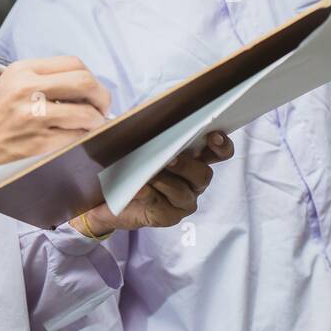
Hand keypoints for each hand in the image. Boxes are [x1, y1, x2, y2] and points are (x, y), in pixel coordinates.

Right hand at [0, 56, 110, 203]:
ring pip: (86, 113)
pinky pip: (77, 137)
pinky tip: (77, 140)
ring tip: (90, 127)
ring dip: (95, 122)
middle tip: (102, 109)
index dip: (91, 77)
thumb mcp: (9, 87)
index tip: (93, 91)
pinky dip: (83, 139)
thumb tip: (86, 87)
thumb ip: (44, 81)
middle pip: (85, 82)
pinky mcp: (39, 143)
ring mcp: (33, 117)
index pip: (73, 63)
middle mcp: (27, 90)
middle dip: (102, 97)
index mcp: (22, 71)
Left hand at [73, 131, 233, 237]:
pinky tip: (139, 188)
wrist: (109, 194)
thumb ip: (152, 128)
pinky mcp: (167, 217)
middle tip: (170, 157)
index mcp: (196, 158)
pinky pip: (161, 206)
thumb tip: (151, 113)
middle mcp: (194, 181)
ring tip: (150, 172)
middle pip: (203, 174)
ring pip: (183, 192)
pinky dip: (149, 195)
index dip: (221, 145)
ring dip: (166, 180)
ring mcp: (183, 201)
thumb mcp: (140, 140)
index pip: (220, 152)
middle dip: (186, 165)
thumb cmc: (130, 162)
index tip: (214, 135)